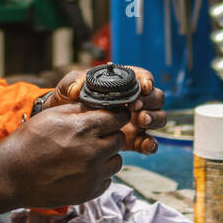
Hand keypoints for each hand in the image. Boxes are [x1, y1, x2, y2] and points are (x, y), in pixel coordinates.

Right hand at [0, 102, 127, 216]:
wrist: (12, 175)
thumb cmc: (28, 142)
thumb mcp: (51, 115)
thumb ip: (79, 109)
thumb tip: (98, 105)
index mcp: (85, 129)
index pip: (118, 118)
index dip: (115, 115)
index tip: (109, 117)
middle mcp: (93, 152)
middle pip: (120, 139)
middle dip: (110, 135)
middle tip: (94, 136)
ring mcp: (93, 175)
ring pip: (116, 161)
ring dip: (107, 156)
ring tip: (86, 155)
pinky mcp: (89, 192)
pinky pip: (107, 180)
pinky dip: (99, 175)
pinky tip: (81, 170)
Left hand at [41, 66, 165, 153]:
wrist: (64, 128)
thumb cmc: (69, 102)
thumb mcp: (67, 88)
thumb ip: (72, 82)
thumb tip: (77, 89)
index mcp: (122, 85)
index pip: (143, 77)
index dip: (147, 81)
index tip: (143, 87)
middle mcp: (134, 101)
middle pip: (156, 97)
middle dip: (151, 101)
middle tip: (136, 106)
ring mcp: (136, 121)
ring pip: (158, 117)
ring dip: (154, 118)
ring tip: (140, 121)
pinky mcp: (134, 140)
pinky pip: (150, 143)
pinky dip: (151, 144)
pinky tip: (144, 144)